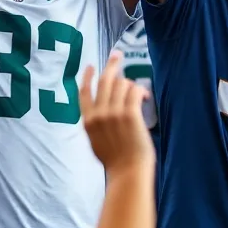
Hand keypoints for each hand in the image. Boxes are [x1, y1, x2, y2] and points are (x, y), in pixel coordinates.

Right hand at [79, 52, 153, 175]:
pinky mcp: (129, 114)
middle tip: (118, 55)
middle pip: (104, 81)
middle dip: (112, 65)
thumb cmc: (115, 161)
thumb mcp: (96, 142)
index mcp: (88, 121)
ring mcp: (113, 113)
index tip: (91, 66)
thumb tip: (100, 111)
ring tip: (138, 95)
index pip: (84, 92)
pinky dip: (140, 91)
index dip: (87, 77)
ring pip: (121, 83)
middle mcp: (99, 114)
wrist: (127, 172)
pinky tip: (144, 97)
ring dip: (131, 85)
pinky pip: (134, 91)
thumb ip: (95, 125)